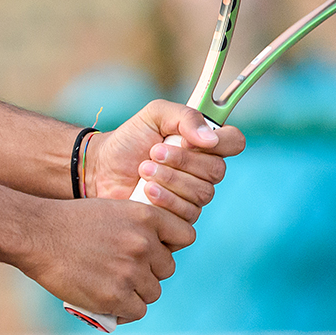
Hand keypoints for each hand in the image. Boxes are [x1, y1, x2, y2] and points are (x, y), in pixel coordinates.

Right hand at [17, 198, 195, 322]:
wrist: (36, 235)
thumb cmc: (69, 222)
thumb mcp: (111, 210)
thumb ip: (137, 227)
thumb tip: (158, 249)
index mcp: (146, 216)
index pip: (185, 236)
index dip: (172, 245)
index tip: (156, 250)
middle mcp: (143, 244)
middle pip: (166, 269)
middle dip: (150, 272)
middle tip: (126, 272)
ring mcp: (130, 271)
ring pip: (152, 291)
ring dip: (138, 293)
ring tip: (117, 289)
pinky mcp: (115, 296)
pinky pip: (137, 310)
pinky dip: (127, 310)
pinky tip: (115, 306)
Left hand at [85, 101, 245, 222]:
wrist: (100, 169)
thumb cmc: (129, 141)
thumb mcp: (154, 116)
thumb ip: (185, 117)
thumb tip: (210, 139)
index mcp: (204, 143)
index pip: (235, 142)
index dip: (221, 142)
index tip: (190, 139)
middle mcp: (204, 171)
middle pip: (217, 171)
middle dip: (183, 161)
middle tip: (153, 153)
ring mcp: (194, 196)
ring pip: (202, 194)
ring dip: (170, 179)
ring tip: (143, 170)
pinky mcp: (180, 219)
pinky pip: (188, 214)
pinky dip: (166, 200)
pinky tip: (146, 191)